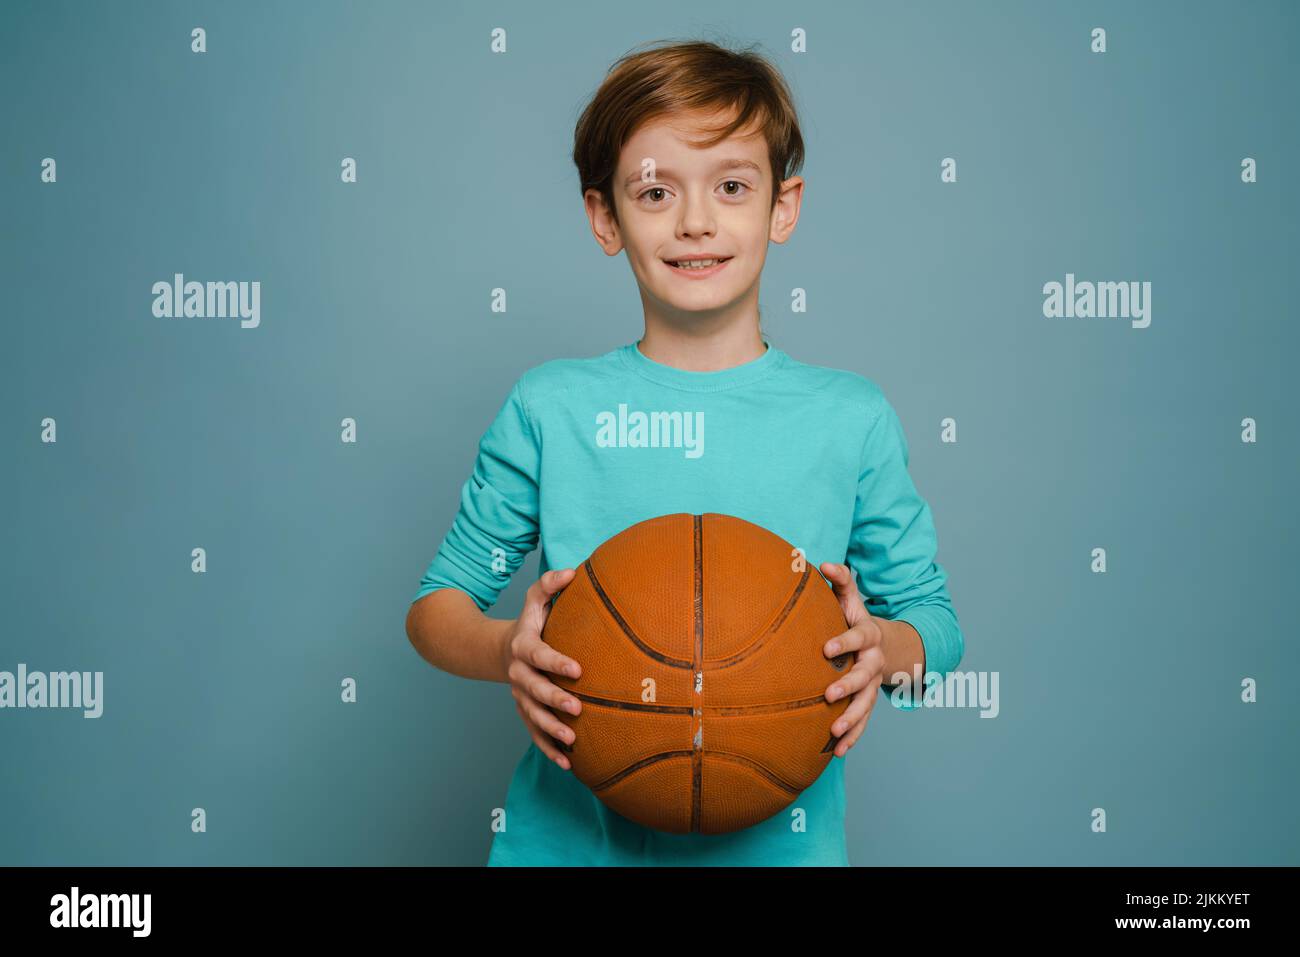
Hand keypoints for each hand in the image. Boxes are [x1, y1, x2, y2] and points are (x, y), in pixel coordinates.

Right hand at [501, 567, 582, 770]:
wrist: (502, 651)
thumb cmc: (530, 624)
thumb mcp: (534, 601)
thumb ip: (550, 586)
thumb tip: (573, 571)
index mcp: (523, 646)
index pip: (540, 654)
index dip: (556, 662)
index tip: (578, 669)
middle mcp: (519, 674)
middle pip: (534, 690)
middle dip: (555, 700)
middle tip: (577, 708)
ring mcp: (521, 696)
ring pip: (533, 717)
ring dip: (550, 730)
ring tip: (571, 740)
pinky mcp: (525, 713)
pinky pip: (535, 734)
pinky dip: (549, 749)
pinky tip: (569, 764)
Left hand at [818, 562, 885, 757]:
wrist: (888, 645)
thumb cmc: (857, 619)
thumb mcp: (852, 599)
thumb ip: (840, 580)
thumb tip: (822, 563)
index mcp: (868, 634)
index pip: (858, 637)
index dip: (844, 642)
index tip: (825, 649)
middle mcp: (873, 662)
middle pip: (864, 676)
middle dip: (848, 686)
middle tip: (828, 694)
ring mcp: (873, 685)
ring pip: (866, 704)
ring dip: (852, 719)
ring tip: (834, 732)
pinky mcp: (869, 702)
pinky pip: (863, 722)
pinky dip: (852, 737)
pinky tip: (837, 752)